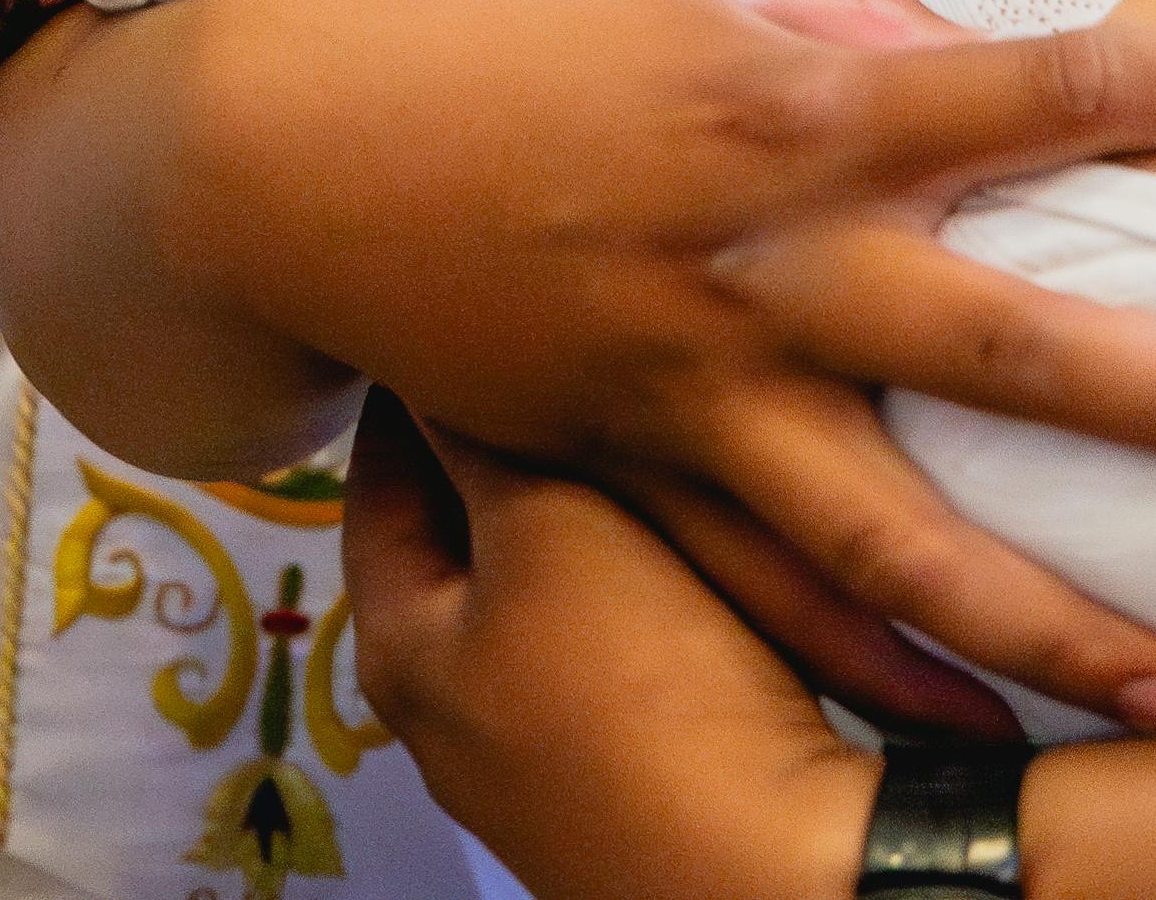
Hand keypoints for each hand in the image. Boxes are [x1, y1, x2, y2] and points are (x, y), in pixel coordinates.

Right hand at [7, 0, 1155, 724]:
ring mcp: (697, 386)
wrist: (286, 143)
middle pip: (1023, 345)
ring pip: (905, 537)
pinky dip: (876, 671)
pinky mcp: (628, 468)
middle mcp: (771, 256)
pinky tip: (982, 738)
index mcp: (801, 95)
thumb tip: (963, 59)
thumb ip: (845, 18)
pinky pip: (768, 597)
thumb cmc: (495, 20)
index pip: (1061, 81)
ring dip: (1060, 623)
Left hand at [347, 391, 875, 899]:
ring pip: (546, 591)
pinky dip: (634, 579)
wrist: (780, 868)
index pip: (375, 485)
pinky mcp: (631, 775)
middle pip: (458, 542)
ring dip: (578, 515)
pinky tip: (686, 539)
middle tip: (552, 349)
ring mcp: (540, 755)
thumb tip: (429, 372)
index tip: (449, 311)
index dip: (408, 394)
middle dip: (498, 450)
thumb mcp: (551, 530)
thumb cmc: (641, 688)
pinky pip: (615, 645)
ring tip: (630, 423)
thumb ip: (486, 445)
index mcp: (397, 651)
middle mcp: (448, 713)